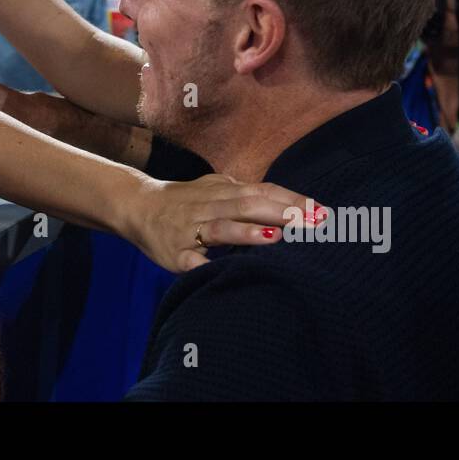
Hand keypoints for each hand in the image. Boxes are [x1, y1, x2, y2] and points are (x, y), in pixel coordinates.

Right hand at [130, 174, 320, 271]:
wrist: (136, 206)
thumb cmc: (184, 202)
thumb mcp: (214, 190)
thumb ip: (246, 194)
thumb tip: (288, 201)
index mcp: (221, 191)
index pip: (262, 191)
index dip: (291, 199)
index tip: (322, 210)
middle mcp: (208, 206)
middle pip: (247, 205)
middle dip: (281, 213)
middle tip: (313, 222)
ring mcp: (190, 229)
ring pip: (221, 227)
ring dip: (247, 232)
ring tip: (276, 237)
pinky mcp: (174, 253)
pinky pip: (191, 259)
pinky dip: (206, 263)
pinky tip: (221, 270)